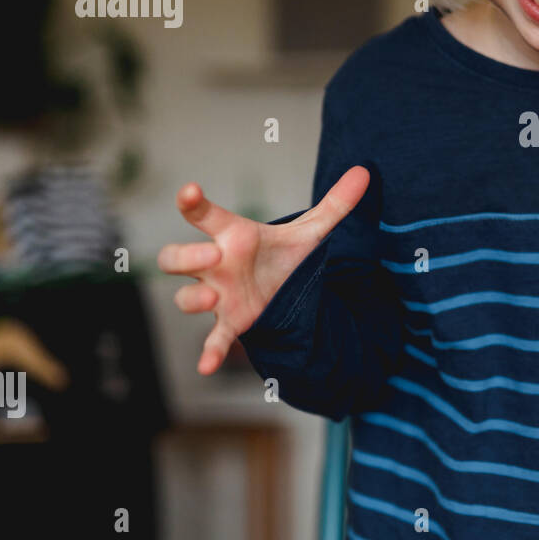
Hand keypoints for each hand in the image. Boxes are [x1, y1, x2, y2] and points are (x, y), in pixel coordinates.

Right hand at [158, 166, 369, 374]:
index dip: (193, 203)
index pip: (204, 215)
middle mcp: (215, 264)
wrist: (284, 293)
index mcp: (232, 236)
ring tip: (213, 297)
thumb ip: (335, 204)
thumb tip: (364, 172)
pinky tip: (206, 367)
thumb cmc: (282, 257)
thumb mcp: (310, 231)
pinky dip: (209, 351)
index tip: (189, 191)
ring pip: (184, 296)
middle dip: (185, 255)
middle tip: (213, 254)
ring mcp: (217, 295)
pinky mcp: (230, 321)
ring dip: (192, 298)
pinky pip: (213, 337)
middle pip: (174, 257)